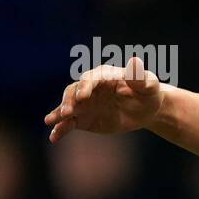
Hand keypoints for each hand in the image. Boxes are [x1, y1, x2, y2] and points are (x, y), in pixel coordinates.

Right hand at [44, 56, 162, 142]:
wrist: (145, 110)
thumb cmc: (148, 93)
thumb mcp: (148, 85)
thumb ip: (139, 76)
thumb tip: (135, 61)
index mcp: (104, 76)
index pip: (90, 79)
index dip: (86, 87)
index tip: (83, 96)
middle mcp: (89, 88)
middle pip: (73, 92)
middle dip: (69, 101)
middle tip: (67, 112)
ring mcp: (84, 103)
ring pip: (68, 106)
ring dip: (59, 113)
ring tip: (50, 121)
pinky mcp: (83, 118)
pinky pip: (69, 123)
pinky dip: (61, 129)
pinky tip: (53, 137)